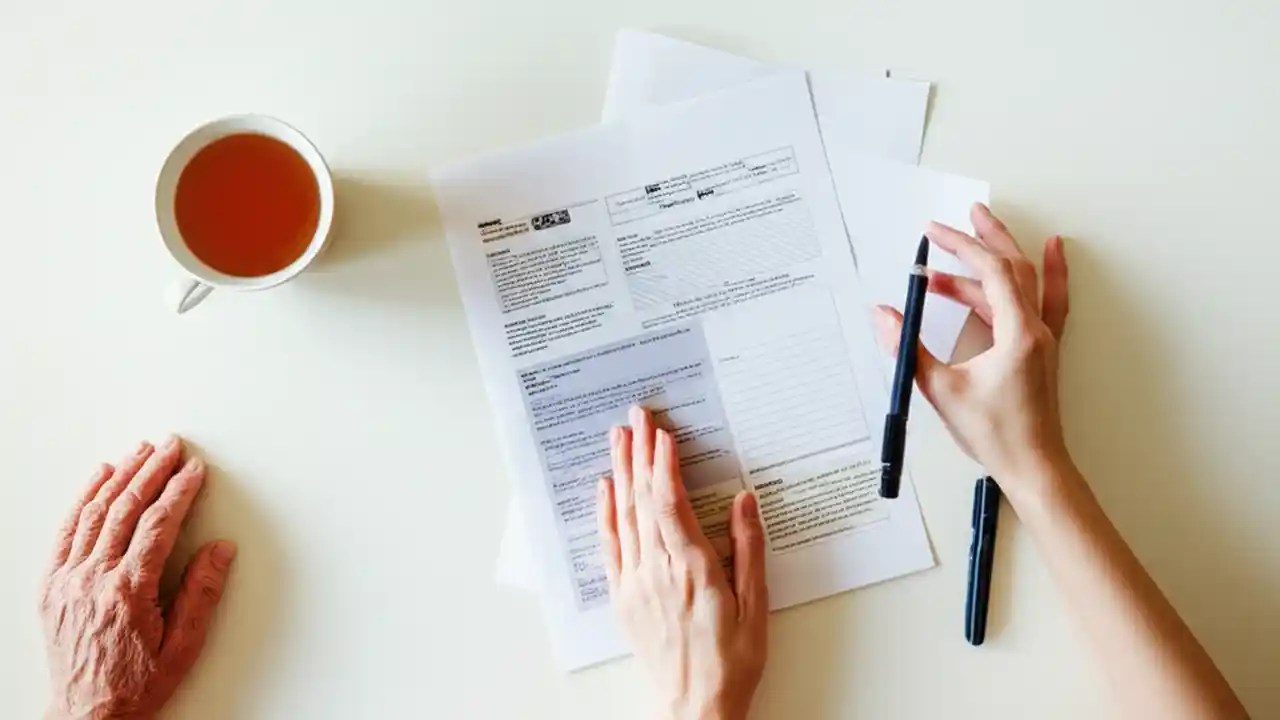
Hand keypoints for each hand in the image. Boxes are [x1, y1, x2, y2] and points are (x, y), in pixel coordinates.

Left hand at [40, 437, 235, 719]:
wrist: (87, 715)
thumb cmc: (136, 684)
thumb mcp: (183, 646)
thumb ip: (201, 593)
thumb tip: (219, 550)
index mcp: (129, 591)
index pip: (158, 525)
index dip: (179, 492)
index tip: (194, 471)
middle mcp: (94, 579)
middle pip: (126, 509)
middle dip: (152, 471)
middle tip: (171, 447)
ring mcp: (68, 580)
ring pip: (95, 513)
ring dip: (120, 476)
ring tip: (141, 452)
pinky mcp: (52, 585)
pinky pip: (66, 531)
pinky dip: (83, 500)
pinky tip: (98, 478)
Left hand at [597, 407, 767, 719]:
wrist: (696, 706)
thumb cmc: (731, 659)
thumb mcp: (756, 605)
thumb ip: (748, 549)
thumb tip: (744, 501)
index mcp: (693, 569)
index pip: (671, 503)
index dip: (664, 465)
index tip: (664, 433)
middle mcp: (657, 571)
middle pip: (643, 500)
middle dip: (640, 453)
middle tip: (638, 415)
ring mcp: (636, 582)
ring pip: (624, 515)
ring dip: (621, 471)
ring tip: (619, 437)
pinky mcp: (623, 596)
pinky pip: (610, 546)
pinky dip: (605, 513)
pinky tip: (604, 488)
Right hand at [872, 203, 1071, 501]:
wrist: (1033, 467)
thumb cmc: (995, 435)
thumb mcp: (941, 391)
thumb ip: (908, 350)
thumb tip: (884, 316)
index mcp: (1017, 335)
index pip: (990, 272)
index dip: (961, 247)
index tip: (934, 233)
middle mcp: (1035, 331)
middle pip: (1014, 266)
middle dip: (986, 237)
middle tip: (964, 215)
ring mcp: (1042, 340)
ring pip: (1024, 284)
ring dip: (992, 264)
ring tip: (951, 264)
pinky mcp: (1041, 351)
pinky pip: (1049, 301)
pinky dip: (1050, 274)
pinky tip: (1051, 253)